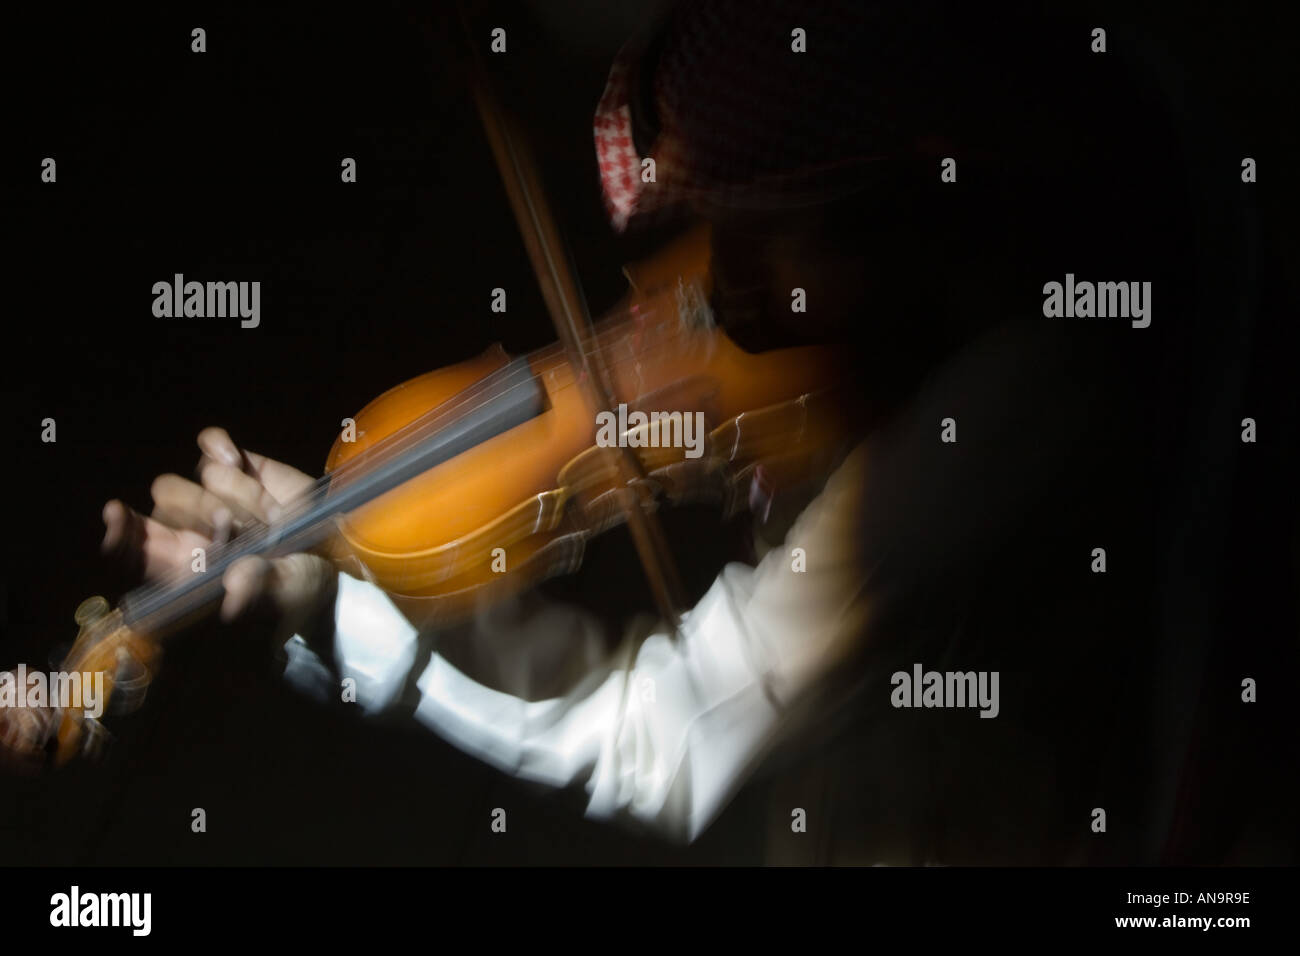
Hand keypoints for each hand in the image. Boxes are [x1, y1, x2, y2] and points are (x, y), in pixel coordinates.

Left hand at [101, 427, 336, 631]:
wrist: (334, 557)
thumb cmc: (298, 588)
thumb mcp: (284, 594)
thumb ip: (259, 588)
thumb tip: (235, 587)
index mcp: (186, 567)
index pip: (134, 548)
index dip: (121, 532)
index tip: (116, 514)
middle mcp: (190, 528)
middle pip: (167, 500)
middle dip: (203, 511)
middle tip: (238, 531)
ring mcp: (212, 494)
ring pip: (200, 475)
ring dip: (240, 494)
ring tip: (273, 519)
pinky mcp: (236, 466)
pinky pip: (209, 443)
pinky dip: (220, 449)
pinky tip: (240, 462)